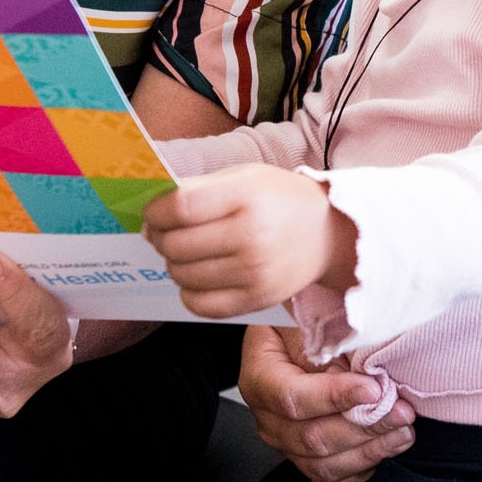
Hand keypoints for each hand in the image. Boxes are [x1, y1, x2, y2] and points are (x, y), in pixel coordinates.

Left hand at [143, 164, 357, 320]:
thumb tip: (153, 213)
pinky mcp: (256, 300)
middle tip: (166, 231)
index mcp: (247, 197)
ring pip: (182, 275)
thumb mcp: (245, 177)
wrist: (328, 233)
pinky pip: (200, 305)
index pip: (180, 208)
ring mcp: (254, 273)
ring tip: (187, 251)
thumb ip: (199, 188)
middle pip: (176, 244)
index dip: (156, 211)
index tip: (153, 211)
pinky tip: (199, 275)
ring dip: (173, 263)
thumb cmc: (280, 200)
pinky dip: (189, 291)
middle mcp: (251, 237)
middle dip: (160, 237)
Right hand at [239, 323, 414, 481]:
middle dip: (364, 426)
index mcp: (260, 377)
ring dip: (370, 450)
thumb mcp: (309, 316)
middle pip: (311, 437)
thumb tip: (362, 364)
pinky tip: (384, 450)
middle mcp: (267, 417)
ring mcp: (285, 443)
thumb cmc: (304, 322)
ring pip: (323, 465)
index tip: (373, 388)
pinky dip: (360, 473)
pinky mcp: (305, 459)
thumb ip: (328, 339)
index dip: (334, 398)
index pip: (292, 398)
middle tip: (400, 410)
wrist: (298, 336)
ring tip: (403, 431)